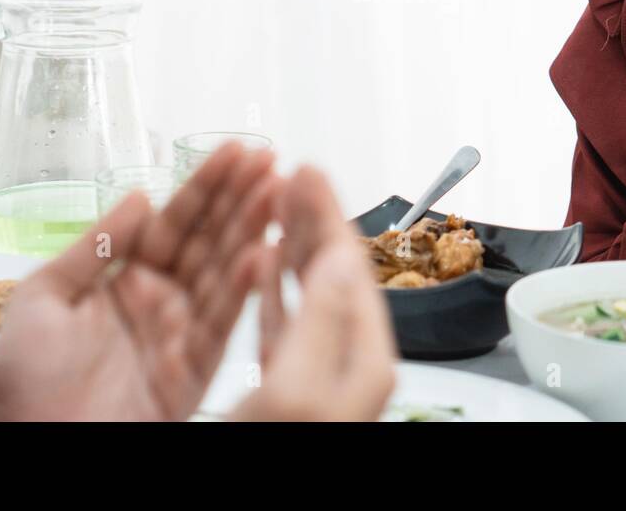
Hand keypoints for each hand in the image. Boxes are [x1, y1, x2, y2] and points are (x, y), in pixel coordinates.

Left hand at [0, 144, 277, 420]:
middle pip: (209, 239)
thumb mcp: (41, 297)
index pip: (175, 221)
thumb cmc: (24, 382)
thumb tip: (140, 196)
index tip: (236, 152)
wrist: (27, 446)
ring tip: (276, 194)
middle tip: (271, 160)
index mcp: (125, 279)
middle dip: (241, 198)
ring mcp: (181, 335)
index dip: (206, 185)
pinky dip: (244, 291)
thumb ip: (94, 246)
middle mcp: (161, 302)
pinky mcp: (194, 372)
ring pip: (224, 273)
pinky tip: (261, 255)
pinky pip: (223, 325)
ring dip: (251, 231)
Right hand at [230, 166, 395, 420]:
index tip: (308, 171)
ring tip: (277, 202)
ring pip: (309, 290)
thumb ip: (323, 320)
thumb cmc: (278, 455)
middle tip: (293, 173)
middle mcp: (347, 361)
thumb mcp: (297, 391)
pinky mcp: (288, 385)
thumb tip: (342, 257)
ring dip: (293, 241)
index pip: (350, 265)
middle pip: (333, 270)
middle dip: (312, 216)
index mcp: (362, 359)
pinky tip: (263, 262)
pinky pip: (286, 319)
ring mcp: (319, 372)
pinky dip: (273, 283)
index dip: (328, 213)